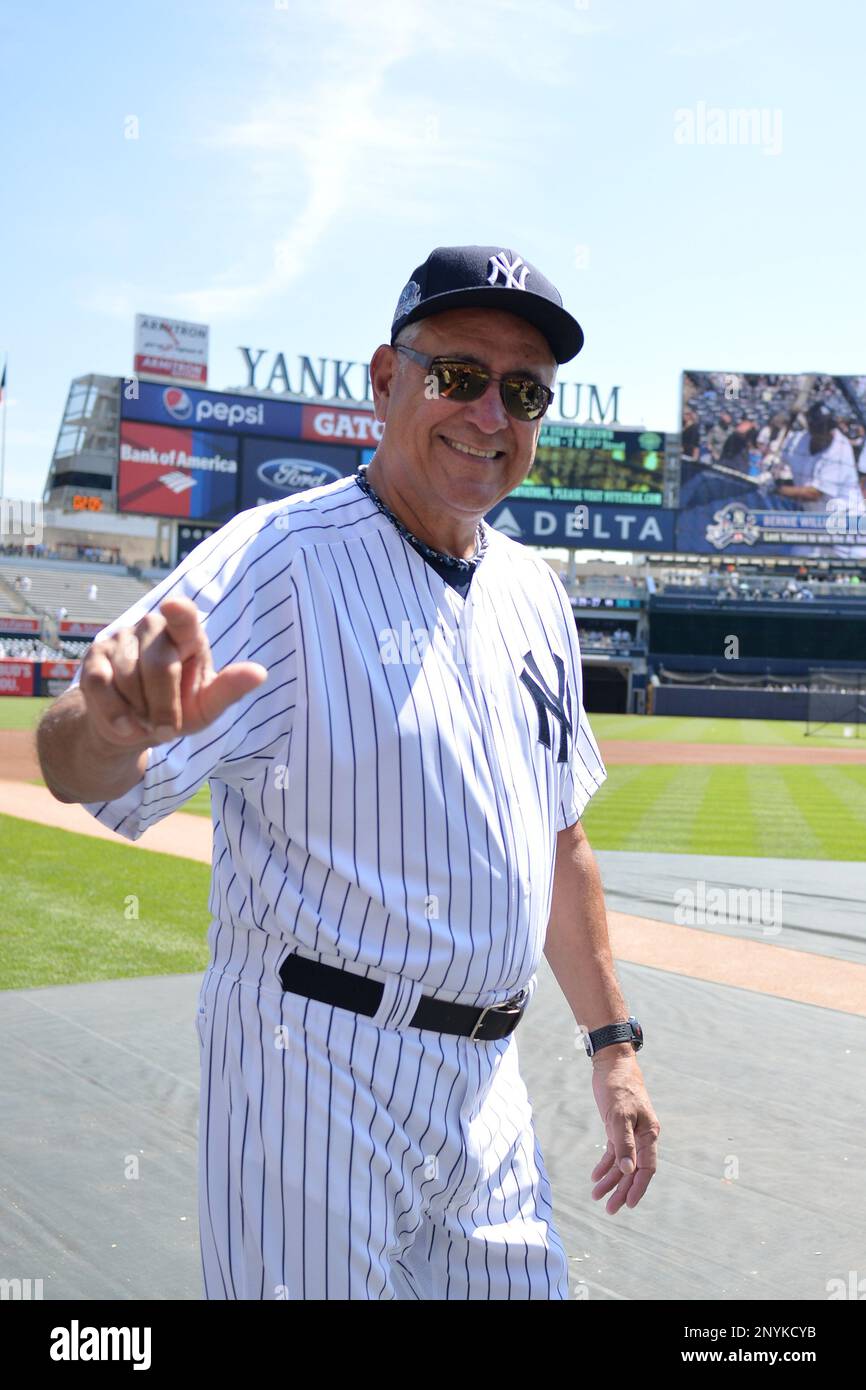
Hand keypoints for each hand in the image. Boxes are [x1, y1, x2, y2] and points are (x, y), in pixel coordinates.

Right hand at [78, 596, 267, 750]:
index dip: (179, 613)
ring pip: (127, 677)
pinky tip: (125, 725)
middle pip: (159, 665)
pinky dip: (114, 712)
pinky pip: (99, 684)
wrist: (130, 728)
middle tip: (169, 731)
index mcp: (186, 635)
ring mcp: (121, 638)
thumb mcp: (206, 707)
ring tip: (147, 722)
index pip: (184, 618)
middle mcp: (152, 628)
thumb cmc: (175, 710)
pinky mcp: (94, 657)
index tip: (175, 607)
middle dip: (164, 706)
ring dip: (139, 711)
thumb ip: (229, 690)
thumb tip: (260, 673)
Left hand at [589, 1051, 659, 1213]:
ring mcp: (630, 1132)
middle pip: (633, 1170)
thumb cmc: (618, 1086)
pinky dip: (606, 1164)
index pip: (646, 1168)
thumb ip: (624, 1143)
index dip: (638, 1188)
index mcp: (648, 1134)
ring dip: (611, 1180)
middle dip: (622, 1190)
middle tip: (609, 1209)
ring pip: (622, 1163)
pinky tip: (596, 1176)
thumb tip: (628, 1171)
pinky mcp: (617, 1126)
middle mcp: (642, 1135)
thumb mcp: (619, 1115)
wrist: (612, 1062)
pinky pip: (614, 1151)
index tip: (628, 1204)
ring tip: (596, 1195)